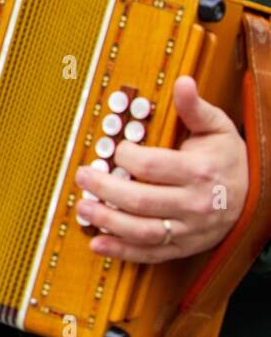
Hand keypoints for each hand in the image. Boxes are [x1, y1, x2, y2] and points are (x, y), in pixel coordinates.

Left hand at [74, 76, 248, 262]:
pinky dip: (122, 252)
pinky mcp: (184, 247)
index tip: (116, 149)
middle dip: (105, 189)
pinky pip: (151, 254)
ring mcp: (189, 230)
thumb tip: (183, 82)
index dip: (125, 156)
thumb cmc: (226, 157)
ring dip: (107, 222)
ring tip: (83, 208)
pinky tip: (97, 244)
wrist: (254, 194)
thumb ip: (194, 108)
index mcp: (199, 171)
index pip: (151, 166)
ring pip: (143, 231)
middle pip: (140, 200)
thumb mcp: (216, 128)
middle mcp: (194, 204)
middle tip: (82, 176)